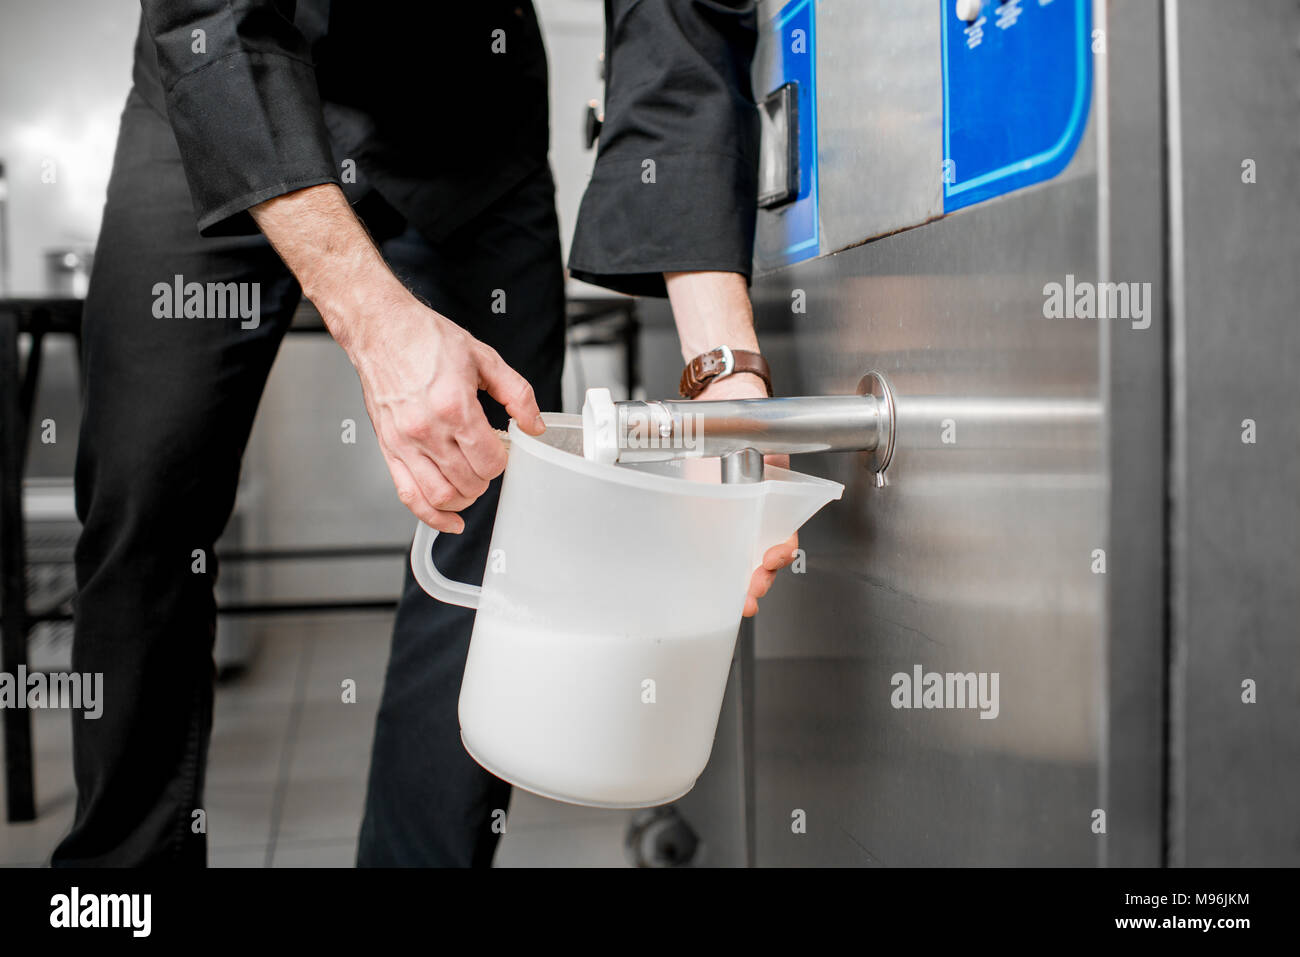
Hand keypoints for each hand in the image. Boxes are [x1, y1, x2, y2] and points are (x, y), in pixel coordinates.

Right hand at [247, 184, 544, 532]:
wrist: (381, 329)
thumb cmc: (426, 339)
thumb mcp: (484, 358)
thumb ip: (517, 394)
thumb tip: (535, 425)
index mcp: (454, 406)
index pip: (489, 460)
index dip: (503, 460)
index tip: (502, 449)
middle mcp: (427, 429)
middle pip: (468, 482)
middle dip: (486, 478)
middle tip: (488, 462)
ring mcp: (404, 442)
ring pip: (440, 496)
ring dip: (464, 500)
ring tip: (472, 485)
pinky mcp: (388, 448)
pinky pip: (409, 495)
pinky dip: (431, 516)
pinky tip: (449, 520)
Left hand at [694, 372, 796, 617]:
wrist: (720, 409)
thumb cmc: (746, 426)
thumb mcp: (762, 449)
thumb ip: (771, 469)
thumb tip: (764, 481)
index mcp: (774, 506)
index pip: (783, 539)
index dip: (780, 554)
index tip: (773, 558)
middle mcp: (754, 518)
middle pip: (762, 561)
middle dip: (759, 581)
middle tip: (751, 594)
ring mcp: (730, 524)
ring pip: (740, 562)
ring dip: (741, 585)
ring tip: (739, 600)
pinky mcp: (705, 526)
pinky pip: (712, 553)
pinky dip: (715, 573)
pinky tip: (710, 587)